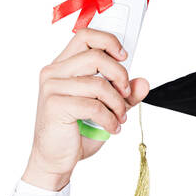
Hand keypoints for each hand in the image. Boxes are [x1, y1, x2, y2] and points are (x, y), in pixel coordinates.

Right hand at [22, 27, 149, 190]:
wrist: (55, 159)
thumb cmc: (75, 132)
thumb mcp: (106, 109)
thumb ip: (123, 94)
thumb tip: (143, 82)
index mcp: (62, 66)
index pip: (85, 36)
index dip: (109, 42)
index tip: (125, 58)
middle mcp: (54, 72)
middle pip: (96, 56)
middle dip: (120, 76)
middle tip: (126, 95)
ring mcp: (52, 88)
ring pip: (99, 84)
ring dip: (118, 104)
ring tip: (120, 118)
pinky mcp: (55, 105)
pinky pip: (94, 106)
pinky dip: (110, 119)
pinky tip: (112, 128)